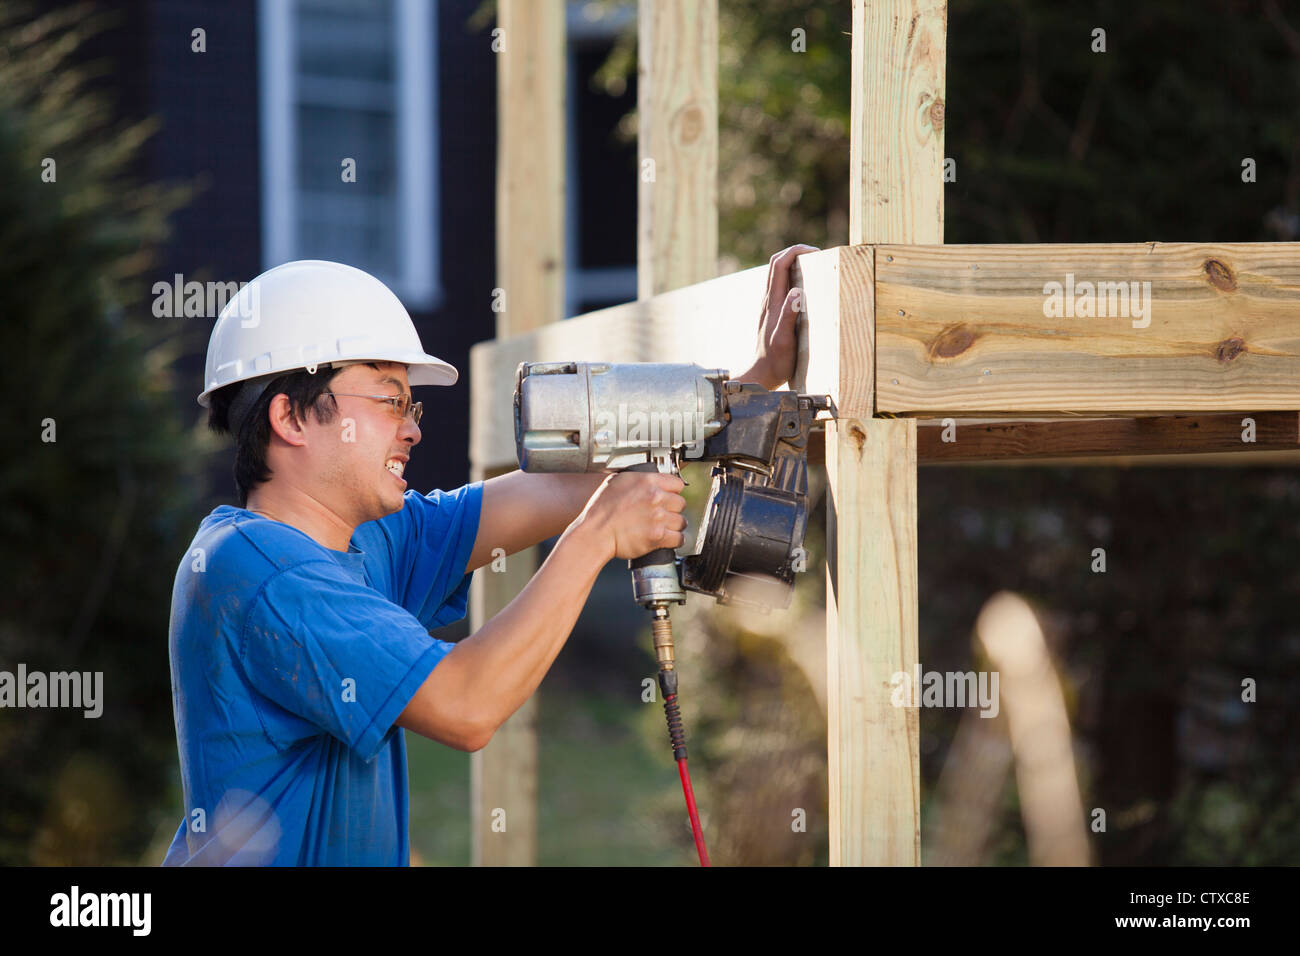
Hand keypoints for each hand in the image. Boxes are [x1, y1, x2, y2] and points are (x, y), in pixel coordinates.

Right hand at [576, 471, 687, 560]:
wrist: (595, 532)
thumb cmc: (600, 510)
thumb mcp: (616, 482)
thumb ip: (636, 479)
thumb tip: (644, 479)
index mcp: (648, 482)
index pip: (677, 484)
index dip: (673, 492)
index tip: (670, 497)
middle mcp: (656, 498)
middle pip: (680, 503)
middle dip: (673, 509)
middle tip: (663, 514)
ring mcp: (658, 517)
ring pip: (681, 521)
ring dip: (674, 525)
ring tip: (664, 527)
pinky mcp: (658, 536)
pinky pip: (678, 538)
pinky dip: (675, 540)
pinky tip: (669, 538)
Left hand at [735, 243, 819, 389]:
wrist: (761, 374)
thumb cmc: (775, 361)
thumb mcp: (784, 341)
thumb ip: (788, 316)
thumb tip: (796, 291)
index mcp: (772, 303)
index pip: (779, 265)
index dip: (795, 251)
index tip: (815, 252)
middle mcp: (769, 300)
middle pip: (776, 263)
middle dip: (795, 252)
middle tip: (817, 255)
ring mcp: (769, 305)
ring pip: (777, 273)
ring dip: (794, 262)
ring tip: (815, 266)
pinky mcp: (773, 312)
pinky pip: (781, 285)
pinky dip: (794, 276)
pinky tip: (807, 286)